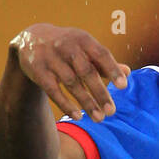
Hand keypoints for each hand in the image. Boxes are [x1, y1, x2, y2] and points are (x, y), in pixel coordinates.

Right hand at [10, 23, 129, 122]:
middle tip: (112, 111)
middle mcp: (67, 47)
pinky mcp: (38, 71)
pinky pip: (53, 90)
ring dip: (86, 102)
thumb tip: (128, 72)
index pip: (101, 54)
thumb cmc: (67, 46)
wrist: (30, 39)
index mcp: (82, 39)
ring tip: (99, 118)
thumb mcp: (85, 48)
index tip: (124, 86)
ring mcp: (51, 58)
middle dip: (100, 92)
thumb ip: (104, 62)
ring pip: (71, 83)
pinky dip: (66, 104)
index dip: (112, 70)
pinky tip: (78, 116)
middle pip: (86, 72)